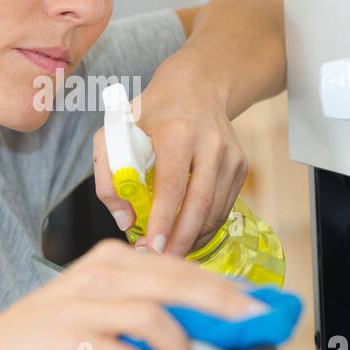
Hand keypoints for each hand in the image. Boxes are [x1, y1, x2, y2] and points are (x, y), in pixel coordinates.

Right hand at [0, 240, 257, 349]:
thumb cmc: (52, 329)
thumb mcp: (97, 297)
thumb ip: (140, 294)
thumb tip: (199, 312)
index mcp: (109, 258)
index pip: (177, 265)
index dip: (219, 284)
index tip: (250, 302)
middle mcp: (99, 274)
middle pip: (176, 282)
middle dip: (220, 303)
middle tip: (248, 323)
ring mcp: (85, 307)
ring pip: (155, 316)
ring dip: (179, 347)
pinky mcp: (74, 343)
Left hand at [92, 54, 247, 258]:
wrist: (197, 87)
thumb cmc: (151, 113)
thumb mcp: (116, 132)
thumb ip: (108, 176)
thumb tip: (125, 220)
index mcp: (177, 132)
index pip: (173, 183)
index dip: (164, 219)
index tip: (153, 247)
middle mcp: (210, 144)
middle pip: (200, 204)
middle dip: (180, 240)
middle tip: (159, 262)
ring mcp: (230, 156)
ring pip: (215, 212)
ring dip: (192, 240)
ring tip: (167, 254)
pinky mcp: (241, 167)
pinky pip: (223, 208)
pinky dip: (204, 229)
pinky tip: (185, 238)